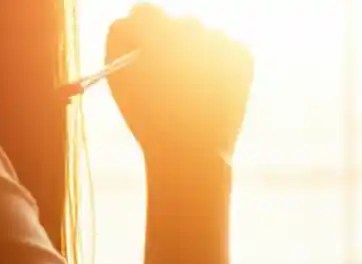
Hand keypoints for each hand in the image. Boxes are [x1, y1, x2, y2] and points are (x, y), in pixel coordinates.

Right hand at [106, 3, 253, 163]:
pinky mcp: (242, 56)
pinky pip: (229, 51)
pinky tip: (213, 92)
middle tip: (172, 80)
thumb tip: (132, 22)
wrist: (192, 151)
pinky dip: (222, 68)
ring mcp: (219, 41)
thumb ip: (119, 40)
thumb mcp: (120, 79)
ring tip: (193, 92)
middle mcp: (189, 28)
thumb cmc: (149, 119)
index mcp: (154, 30)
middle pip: (179, 26)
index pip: (146, 13)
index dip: (143, 33)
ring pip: (205, 39)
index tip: (146, 49)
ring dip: (198, 57)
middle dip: (173, 46)